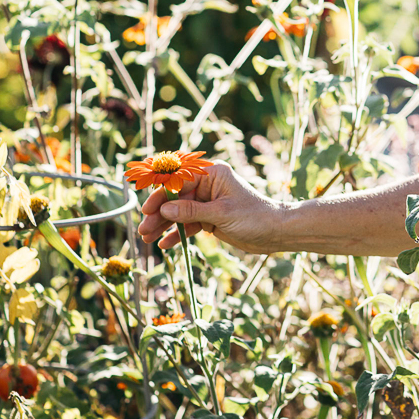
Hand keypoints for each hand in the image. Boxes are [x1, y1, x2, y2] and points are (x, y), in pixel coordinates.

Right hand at [137, 161, 289, 253]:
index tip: (147, 209)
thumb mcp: (222, 214)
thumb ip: (192, 212)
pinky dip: (177, 234)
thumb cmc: (254, 216)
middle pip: (175, 198)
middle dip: (159, 214)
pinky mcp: (210, 218)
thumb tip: (164, 210)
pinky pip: (188, 224)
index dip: (161, 194)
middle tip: (143, 230)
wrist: (275, 232)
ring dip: (164, 226)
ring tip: (147, 239)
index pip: (180, 180)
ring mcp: (208, 202)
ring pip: (179, 213)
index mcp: (213, 174)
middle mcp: (208, 185)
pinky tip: (164, 244)